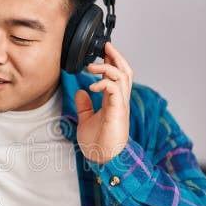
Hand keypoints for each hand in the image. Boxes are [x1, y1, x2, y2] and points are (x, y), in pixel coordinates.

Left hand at [74, 42, 133, 163]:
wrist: (104, 159)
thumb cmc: (98, 144)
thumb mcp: (86, 120)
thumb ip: (84, 106)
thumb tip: (80, 92)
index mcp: (114, 101)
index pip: (117, 75)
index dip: (112, 61)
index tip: (103, 51)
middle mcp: (120, 101)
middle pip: (125, 71)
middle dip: (116, 56)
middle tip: (105, 46)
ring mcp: (121, 105)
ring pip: (123, 77)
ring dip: (107, 67)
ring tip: (91, 66)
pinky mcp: (118, 111)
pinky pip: (115, 90)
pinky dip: (104, 83)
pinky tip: (92, 86)